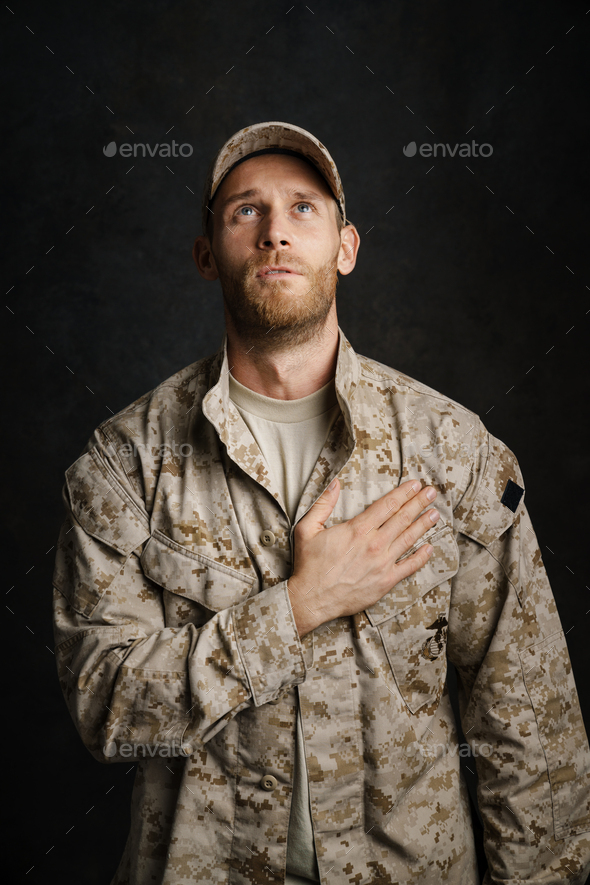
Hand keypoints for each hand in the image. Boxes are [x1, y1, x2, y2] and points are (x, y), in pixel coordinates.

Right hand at [288, 478, 438, 636]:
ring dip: (424, 524)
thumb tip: (334, 483)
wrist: (312, 598)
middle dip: (418, 503)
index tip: (415, 484)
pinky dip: (421, 557)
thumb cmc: (309, 565)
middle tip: (431, 493)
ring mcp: (382, 563)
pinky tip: (430, 548)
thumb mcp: (307, 529)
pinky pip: (409, 566)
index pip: (387, 505)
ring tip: (435, 513)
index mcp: (357, 529)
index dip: (403, 493)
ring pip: (409, 539)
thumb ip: (322, 504)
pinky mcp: (385, 581)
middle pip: (402, 518)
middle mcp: (374, 543)